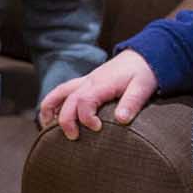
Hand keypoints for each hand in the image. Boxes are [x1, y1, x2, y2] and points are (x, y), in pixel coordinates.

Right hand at [38, 51, 158, 140]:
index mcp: (101, 84)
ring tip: (47, 128)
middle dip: (65, 120)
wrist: (144, 55)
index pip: (84, 101)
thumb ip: (132, 103)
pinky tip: (53, 117)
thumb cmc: (144, 73)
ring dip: (50, 109)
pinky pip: (63, 92)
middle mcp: (89, 81)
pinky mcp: (86, 83)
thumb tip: (121, 120)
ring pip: (59, 92)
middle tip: (73, 138)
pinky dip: (53, 103)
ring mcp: (85, 81)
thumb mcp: (143, 88)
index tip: (97, 129)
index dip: (86, 118)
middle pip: (67, 100)